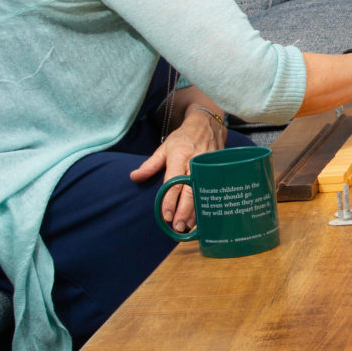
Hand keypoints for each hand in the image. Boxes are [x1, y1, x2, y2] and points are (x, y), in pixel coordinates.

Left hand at [128, 105, 226, 232]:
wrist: (208, 124)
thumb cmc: (183, 138)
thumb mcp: (164, 148)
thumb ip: (150, 165)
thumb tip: (134, 177)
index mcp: (179, 156)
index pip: (174, 182)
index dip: (169, 200)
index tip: (166, 215)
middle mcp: (195, 162)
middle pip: (190, 191)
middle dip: (184, 210)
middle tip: (178, 226)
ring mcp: (208, 166)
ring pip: (203, 192)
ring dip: (196, 211)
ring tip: (188, 226)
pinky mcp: (217, 169)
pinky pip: (213, 189)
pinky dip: (208, 203)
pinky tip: (202, 215)